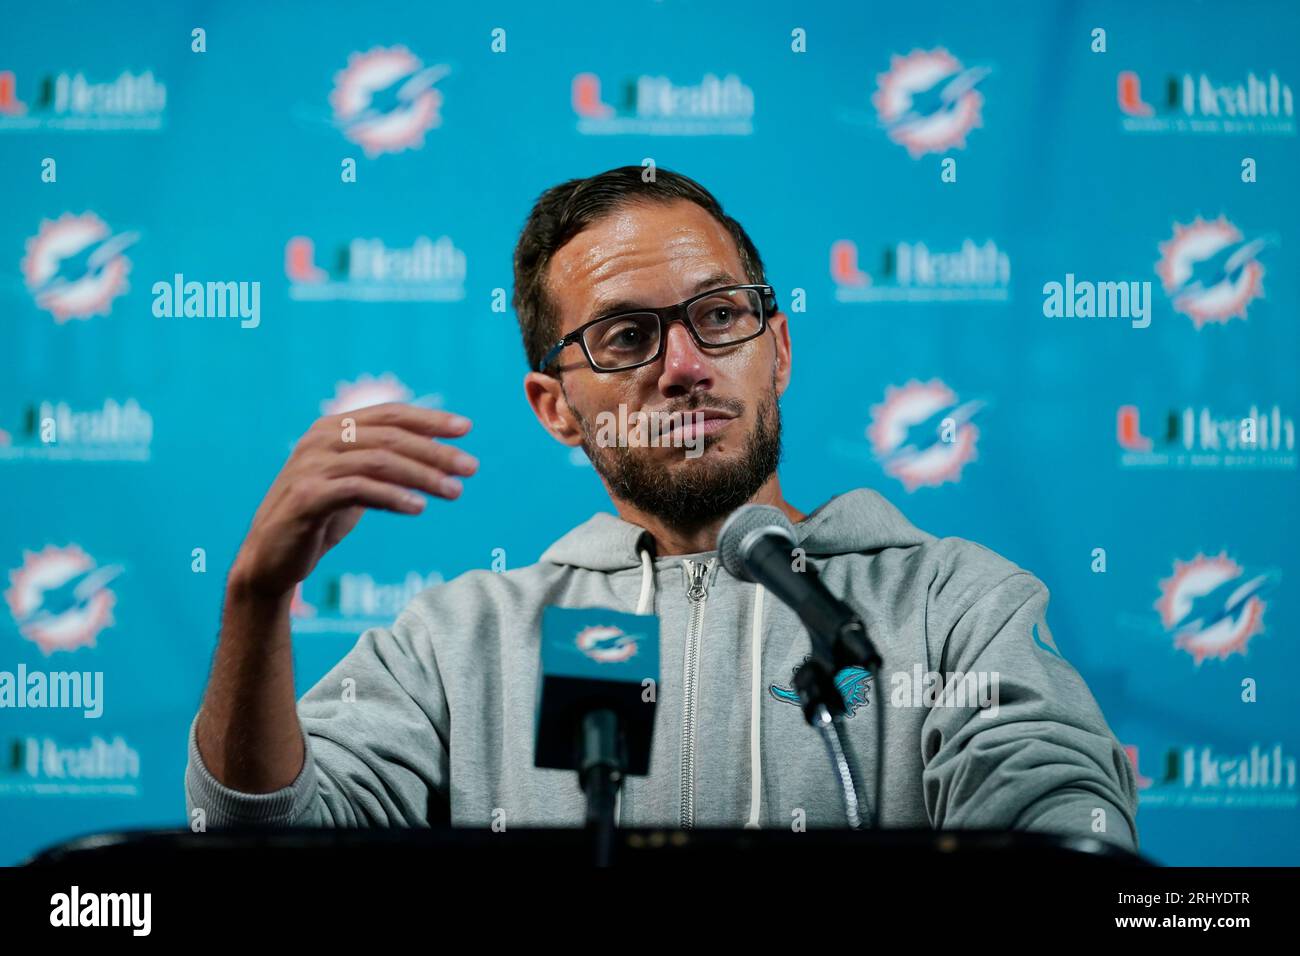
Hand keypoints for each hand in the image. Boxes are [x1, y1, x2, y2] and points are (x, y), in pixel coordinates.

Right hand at [228, 402, 476, 599]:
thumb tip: (434, 448)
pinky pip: (359, 490)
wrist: (270, 558)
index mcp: (333, 428)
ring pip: (380, 461)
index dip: (430, 419)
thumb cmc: (319, 518)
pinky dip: (393, 496)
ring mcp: (311, 466)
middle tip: (472, 467)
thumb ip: (385, 462)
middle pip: (391, 437)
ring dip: (423, 476)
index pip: (390, 414)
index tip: (466, 429)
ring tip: (454, 491)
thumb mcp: (357, 483)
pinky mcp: (306, 496)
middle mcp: (320, 439)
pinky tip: (419, 508)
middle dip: (436, 451)